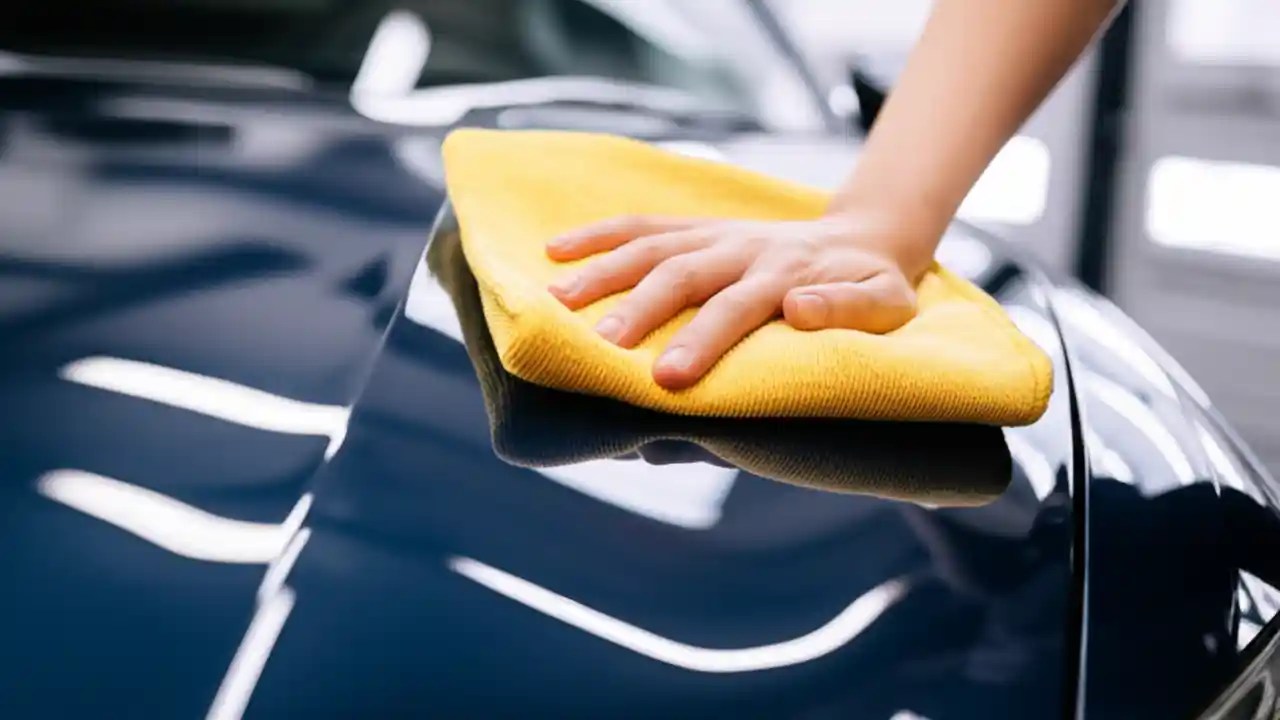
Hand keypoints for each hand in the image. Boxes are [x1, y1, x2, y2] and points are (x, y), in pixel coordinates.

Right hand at [546, 213, 921, 389]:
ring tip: (559, 299)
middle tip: (603, 346)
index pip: (736, 307)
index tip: (667, 379)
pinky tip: (555, 252)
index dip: (701, 341)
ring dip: (604, 270)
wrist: (863, 237)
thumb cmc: (872, 286)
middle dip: (640, 308)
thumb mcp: (886, 302)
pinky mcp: (697, 229)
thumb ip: (847, 308)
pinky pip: (643, 227)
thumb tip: (799, 306)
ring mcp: (715, 234)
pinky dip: (599, 235)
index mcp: (785, 273)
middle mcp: (742, 248)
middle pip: (683, 273)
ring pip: (653, 246)